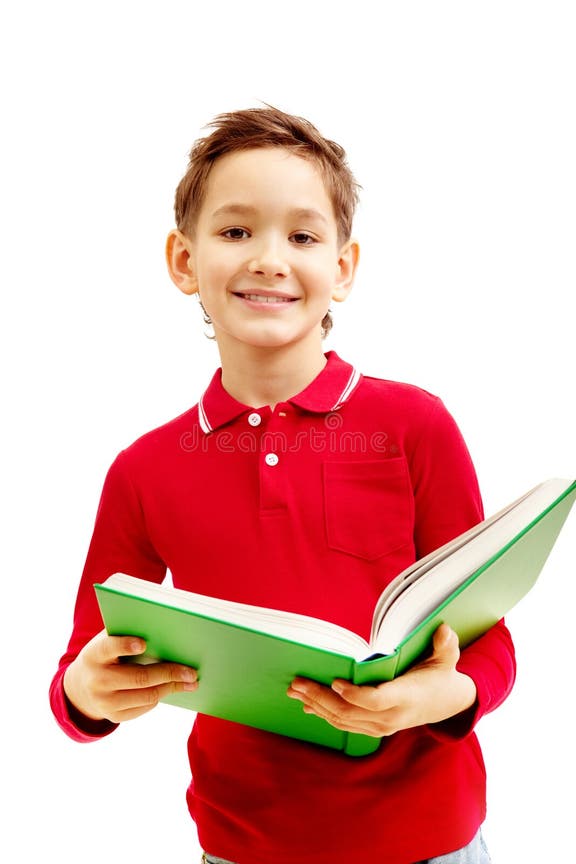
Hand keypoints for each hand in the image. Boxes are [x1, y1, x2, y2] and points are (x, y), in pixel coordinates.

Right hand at [63, 629, 197, 724]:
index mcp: (95, 654)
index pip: (108, 648)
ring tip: (190, 682)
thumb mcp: (107, 641)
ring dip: (172, 687)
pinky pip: (145, 706)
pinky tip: (171, 687)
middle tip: (192, 672)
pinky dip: (161, 695)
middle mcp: (97, 680)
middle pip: (139, 677)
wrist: (81, 687)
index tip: (144, 643)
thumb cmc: (105, 655)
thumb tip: (165, 631)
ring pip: (147, 695)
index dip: (125, 645)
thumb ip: (127, 634)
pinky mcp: (114, 716)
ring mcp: (104, 702)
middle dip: (169, 673)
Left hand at [287, 624, 476, 737]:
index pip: (377, 700)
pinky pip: (345, 724)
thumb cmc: (441, 675)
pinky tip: (307, 704)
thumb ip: (445, 645)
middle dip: (321, 697)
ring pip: (343, 720)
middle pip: (350, 712)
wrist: (447, 703)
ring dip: (316, 705)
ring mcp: (381, 726)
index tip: (336, 681)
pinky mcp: (374, 729)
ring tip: (295, 690)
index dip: (355, 694)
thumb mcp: (447, 658)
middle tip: (298, 683)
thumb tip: (445, 629)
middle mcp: (392, 716)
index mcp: (407, 697)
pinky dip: (325, 714)